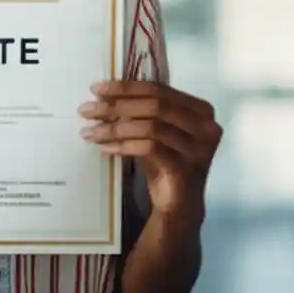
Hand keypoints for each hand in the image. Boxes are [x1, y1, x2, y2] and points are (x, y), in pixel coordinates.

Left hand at [78, 81, 221, 218]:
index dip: (126, 87)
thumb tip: (103, 93)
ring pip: (151, 127)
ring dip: (115, 127)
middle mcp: (206, 126)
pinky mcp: (186, 168)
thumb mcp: (155, 131)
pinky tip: (104, 148)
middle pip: (155, 105)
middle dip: (116, 106)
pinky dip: (123, 146)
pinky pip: (150, 148)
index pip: (158, 89)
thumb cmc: (165, 164)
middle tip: (87, 110)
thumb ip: (141, 111)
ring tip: (89, 132)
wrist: (181, 206)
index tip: (96, 89)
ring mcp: (199, 148)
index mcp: (201, 110)